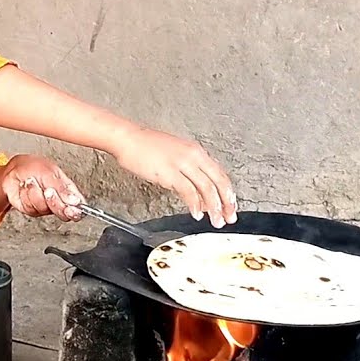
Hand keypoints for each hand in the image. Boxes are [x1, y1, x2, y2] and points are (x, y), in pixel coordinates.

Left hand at [0, 155, 84, 220]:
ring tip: (33, 182)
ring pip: (44, 208)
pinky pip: (31, 208)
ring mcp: (44, 206)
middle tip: (48, 191)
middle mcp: (57, 200)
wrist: (12, 170)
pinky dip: (27, 196)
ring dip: (36, 193)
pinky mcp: (31, 210)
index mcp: (67, 189)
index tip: (72, 208)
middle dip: (55, 202)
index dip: (77, 210)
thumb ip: (62, 188)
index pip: (78, 204)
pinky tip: (26, 188)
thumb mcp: (49, 172)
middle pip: (63, 213)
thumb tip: (75, 200)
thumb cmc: (33, 167)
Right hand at [108, 127, 236, 227]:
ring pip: (206, 188)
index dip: (228, 192)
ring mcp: (182, 164)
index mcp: (196, 151)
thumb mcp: (175, 155)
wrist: (128, 139)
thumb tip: (198, 191)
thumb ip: (188, 171)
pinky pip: (188, 192)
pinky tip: (196, 214)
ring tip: (215, 220)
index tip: (231, 205)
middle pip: (218, 182)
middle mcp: (193, 156)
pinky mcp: (170, 173)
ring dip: (213, 208)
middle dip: (226, 202)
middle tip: (230, 217)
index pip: (220, 174)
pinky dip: (195, 205)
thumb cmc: (146, 146)